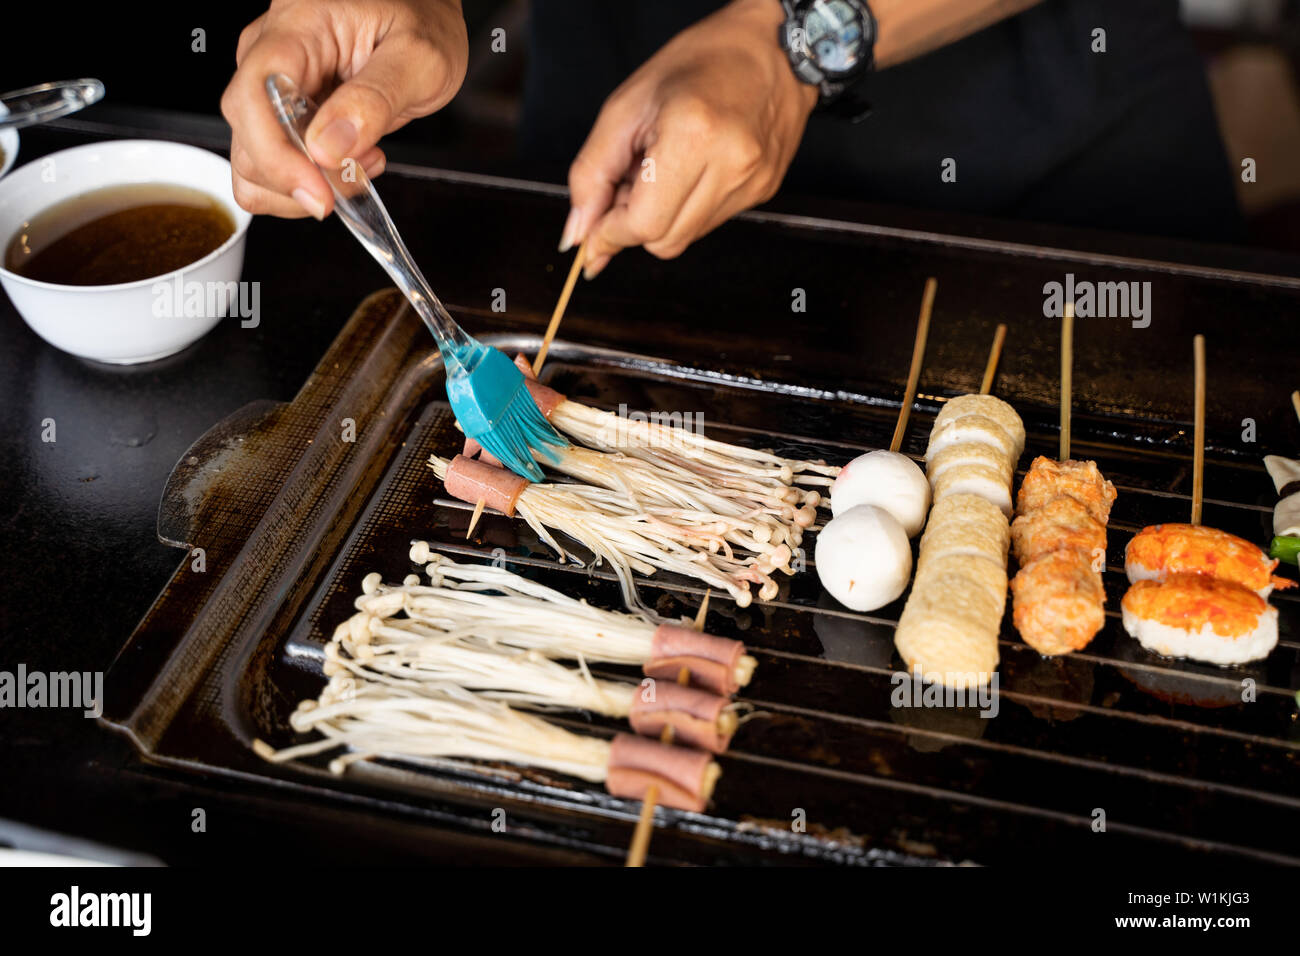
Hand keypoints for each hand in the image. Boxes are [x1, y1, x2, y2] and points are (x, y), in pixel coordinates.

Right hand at [221, 0, 466, 218]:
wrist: (426, 16)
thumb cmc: (423, 22)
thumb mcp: (420, 58)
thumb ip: (375, 100)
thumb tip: (327, 147)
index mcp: (298, 27)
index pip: (255, 94)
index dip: (276, 155)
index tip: (317, 192)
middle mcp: (270, 53)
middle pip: (247, 135)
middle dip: (300, 176)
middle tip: (358, 173)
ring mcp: (272, 85)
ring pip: (252, 160)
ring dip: (305, 184)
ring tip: (360, 163)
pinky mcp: (281, 113)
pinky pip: (272, 163)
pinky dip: (306, 182)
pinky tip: (347, 165)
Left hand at [561, 0, 816, 277]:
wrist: (773, 46)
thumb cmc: (699, 62)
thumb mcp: (626, 107)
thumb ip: (593, 174)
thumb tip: (578, 233)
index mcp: (693, 135)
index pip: (643, 224)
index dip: (610, 234)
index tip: (594, 232)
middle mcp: (731, 164)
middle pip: (665, 241)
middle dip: (634, 225)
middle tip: (629, 182)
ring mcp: (753, 181)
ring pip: (687, 238)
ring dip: (662, 216)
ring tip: (663, 169)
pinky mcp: (764, 190)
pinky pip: (710, 222)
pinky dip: (688, 207)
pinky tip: (690, 171)